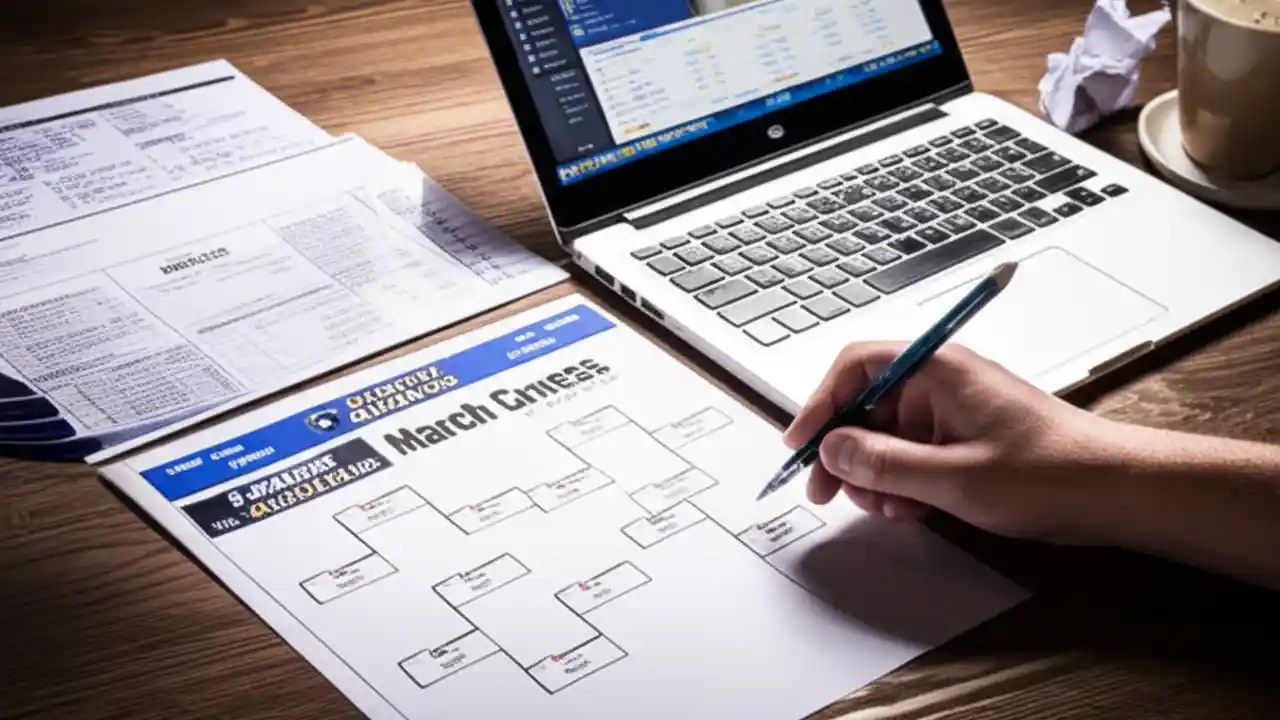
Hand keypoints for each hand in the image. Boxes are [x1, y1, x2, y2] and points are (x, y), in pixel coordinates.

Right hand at [783, 341, 1131, 544]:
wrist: (1114, 491)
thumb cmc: (1049, 472)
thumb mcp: (954, 476)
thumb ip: (884, 464)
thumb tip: (831, 449)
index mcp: (938, 369)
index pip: (856, 367)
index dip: (820, 404)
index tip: (801, 444)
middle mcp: (941, 382)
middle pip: (866, 405)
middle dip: (843, 449)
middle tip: (825, 490)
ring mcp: (953, 411)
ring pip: (886, 435)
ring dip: (872, 472)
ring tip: (880, 506)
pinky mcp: (964, 438)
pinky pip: (913, 453)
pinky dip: (901, 481)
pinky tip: (908, 508)